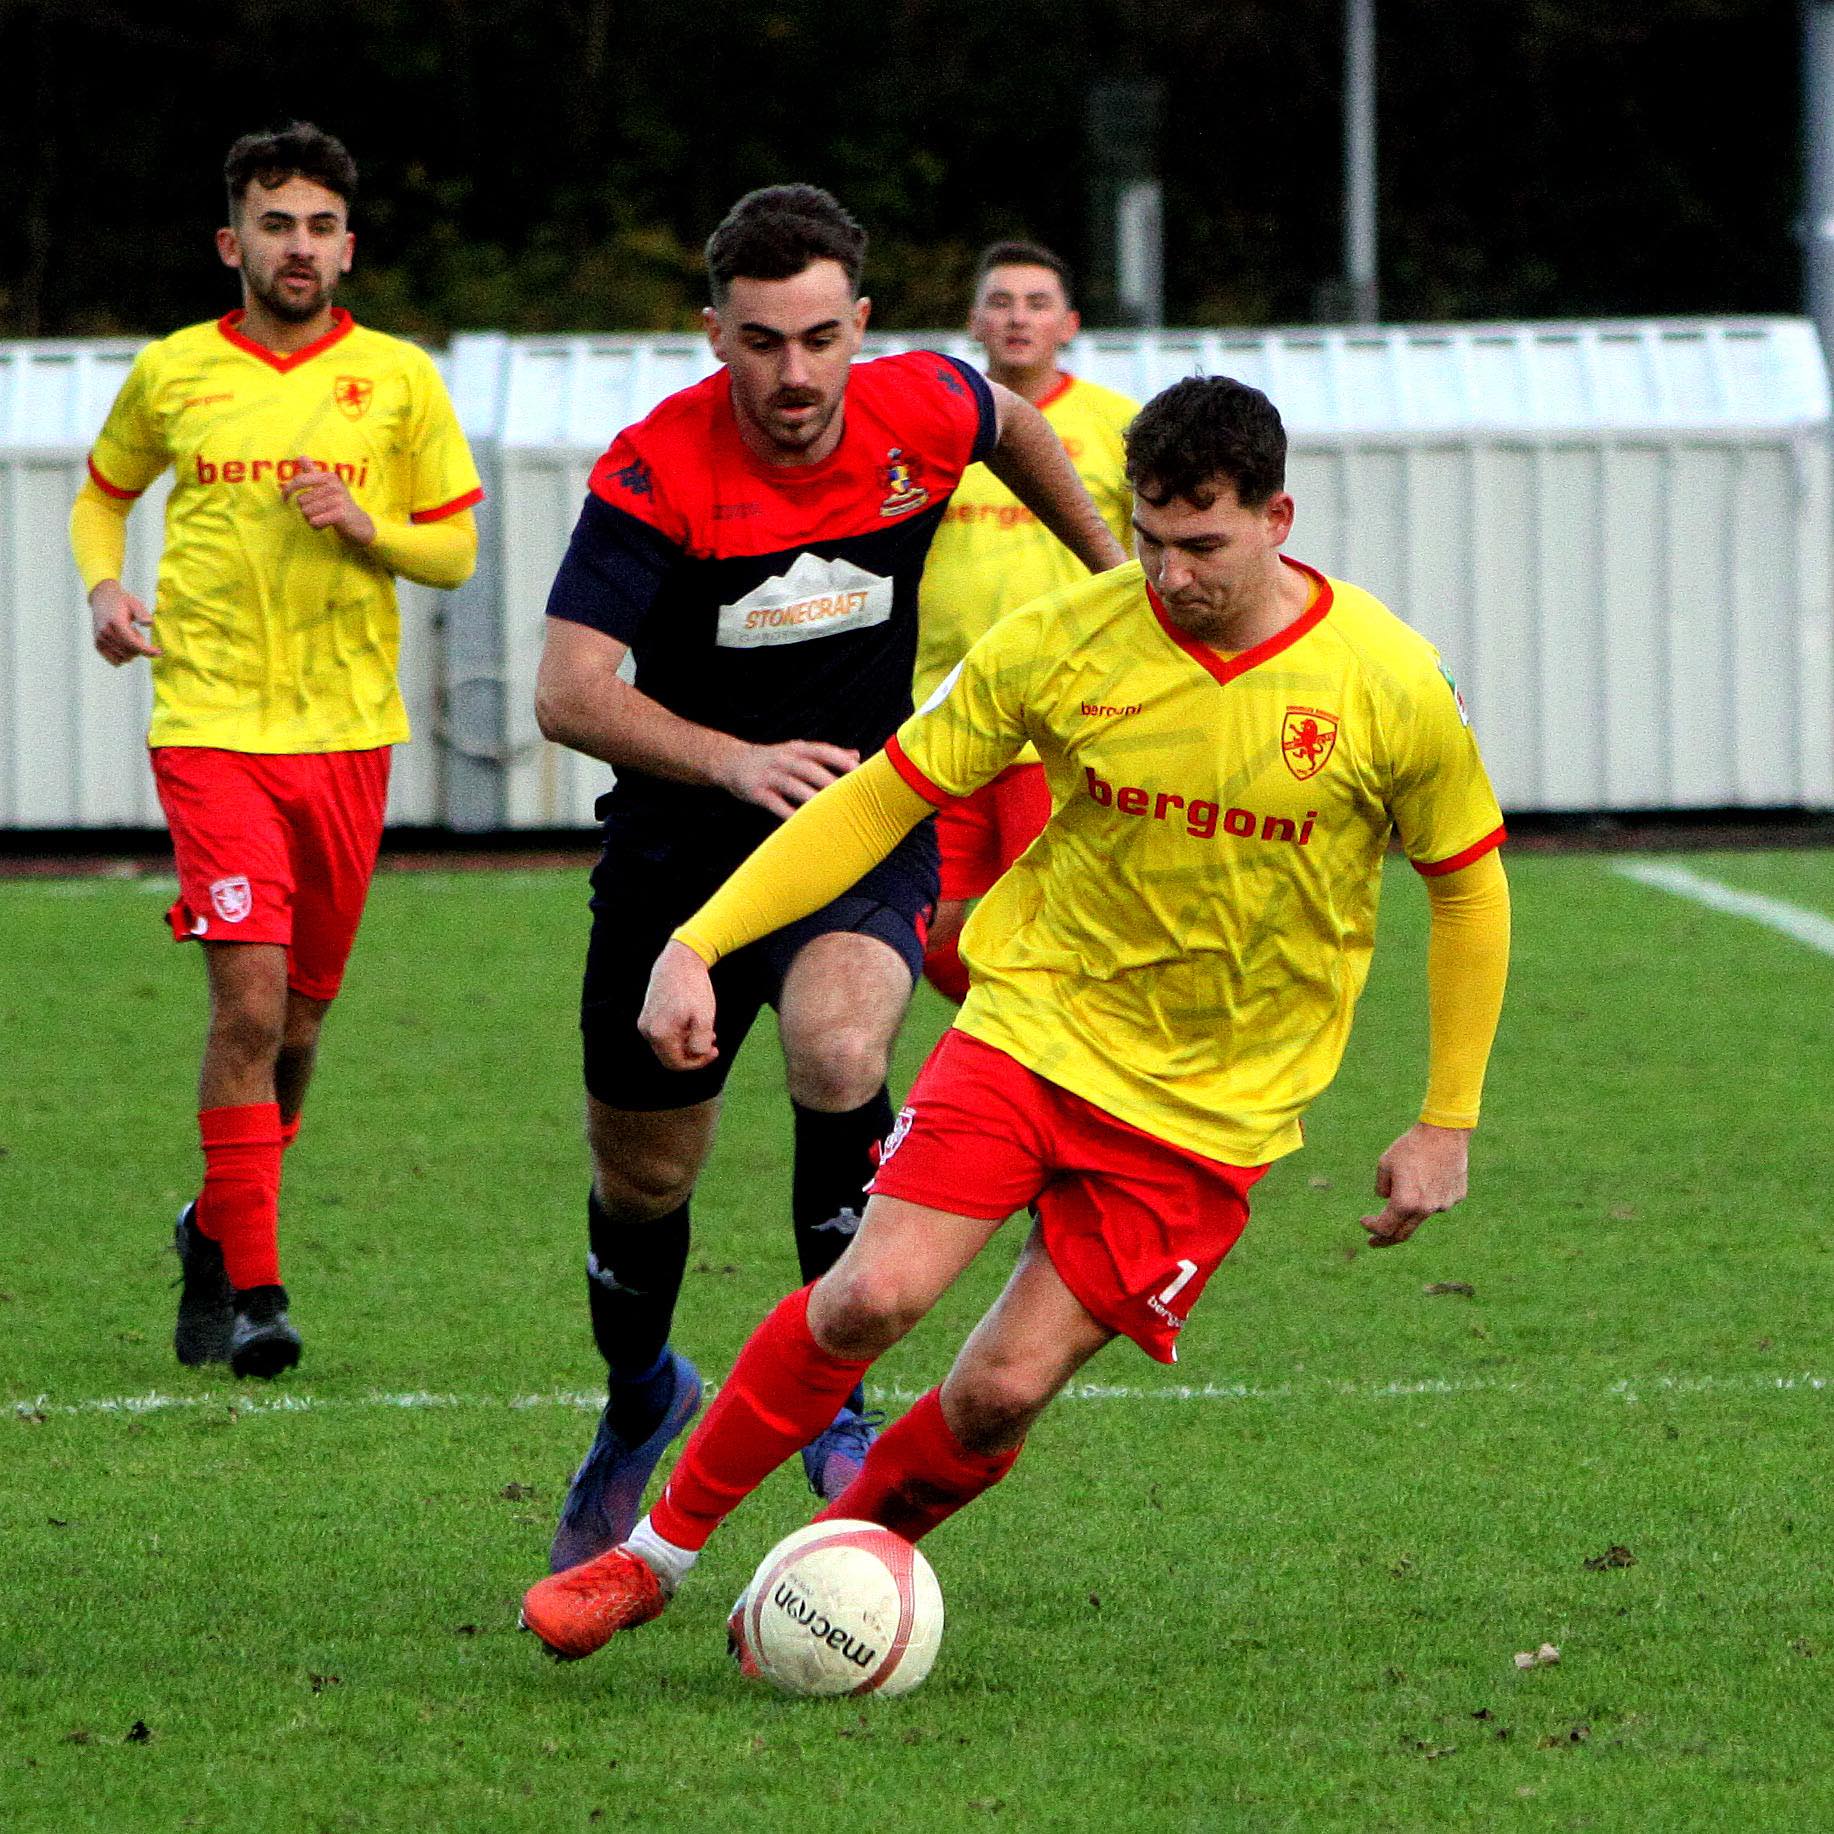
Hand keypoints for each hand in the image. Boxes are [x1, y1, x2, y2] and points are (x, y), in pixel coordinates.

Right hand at [90, 580, 159, 663]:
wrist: (102, 598)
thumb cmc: (122, 601)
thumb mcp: (135, 603)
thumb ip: (142, 614)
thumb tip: (149, 623)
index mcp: (115, 622)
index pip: (132, 642)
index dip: (147, 650)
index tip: (159, 652)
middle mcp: (105, 632)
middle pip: (130, 651)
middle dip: (140, 647)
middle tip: (137, 633)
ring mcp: (100, 639)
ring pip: (123, 658)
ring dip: (132, 652)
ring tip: (129, 636)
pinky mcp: (98, 645)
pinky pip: (115, 661)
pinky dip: (124, 657)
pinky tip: (124, 645)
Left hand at [281, 456, 374, 544]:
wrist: (359, 523)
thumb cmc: (339, 504)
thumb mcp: (327, 486)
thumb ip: (313, 472)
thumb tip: (301, 456)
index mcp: (328, 477)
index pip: (300, 480)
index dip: (288, 490)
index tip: (284, 499)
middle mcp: (334, 486)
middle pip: (301, 500)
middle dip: (306, 510)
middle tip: (318, 513)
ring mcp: (338, 500)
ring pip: (306, 513)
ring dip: (311, 519)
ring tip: (323, 518)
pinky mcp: (340, 515)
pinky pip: (315, 522)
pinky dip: (317, 526)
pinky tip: (324, 525)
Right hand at [638, 939, 719, 1070]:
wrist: (680, 958)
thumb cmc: (693, 988)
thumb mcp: (704, 1018)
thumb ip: (700, 1043)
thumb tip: (696, 1055)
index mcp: (659, 1033)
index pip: (676, 1064)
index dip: (698, 1062)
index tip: (714, 1050)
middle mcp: (646, 1030)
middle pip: (670, 1056)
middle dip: (693, 1052)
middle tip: (713, 1042)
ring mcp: (644, 1021)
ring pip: (668, 1044)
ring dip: (688, 1042)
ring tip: (707, 1031)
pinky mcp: (647, 1012)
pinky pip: (663, 1032)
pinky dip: (680, 1032)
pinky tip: (694, 1022)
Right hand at [718, 739, 858, 818]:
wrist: (730, 761)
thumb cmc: (772, 759)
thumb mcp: (796, 750)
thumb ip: (825, 754)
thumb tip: (856, 755)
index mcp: (797, 749)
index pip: (821, 751)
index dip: (840, 759)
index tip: (858, 770)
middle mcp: (784, 759)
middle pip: (809, 768)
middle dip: (828, 780)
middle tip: (848, 795)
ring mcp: (769, 775)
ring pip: (793, 785)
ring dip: (811, 797)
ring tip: (829, 810)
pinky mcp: (757, 792)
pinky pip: (775, 804)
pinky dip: (788, 813)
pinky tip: (802, 823)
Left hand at [1359, 1122, 1470, 1247]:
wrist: (1445, 1132)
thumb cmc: (1411, 1146)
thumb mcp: (1385, 1164)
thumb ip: (1381, 1188)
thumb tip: (1387, 1200)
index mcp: (1405, 1202)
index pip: (1384, 1228)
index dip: (1371, 1228)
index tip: (1363, 1222)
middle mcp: (1425, 1209)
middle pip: (1403, 1234)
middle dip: (1386, 1239)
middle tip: (1374, 1241)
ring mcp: (1443, 1204)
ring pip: (1422, 1213)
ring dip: (1411, 1204)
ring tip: (1414, 1175)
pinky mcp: (1456, 1196)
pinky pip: (1438, 1200)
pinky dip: (1429, 1194)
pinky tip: (1430, 1172)